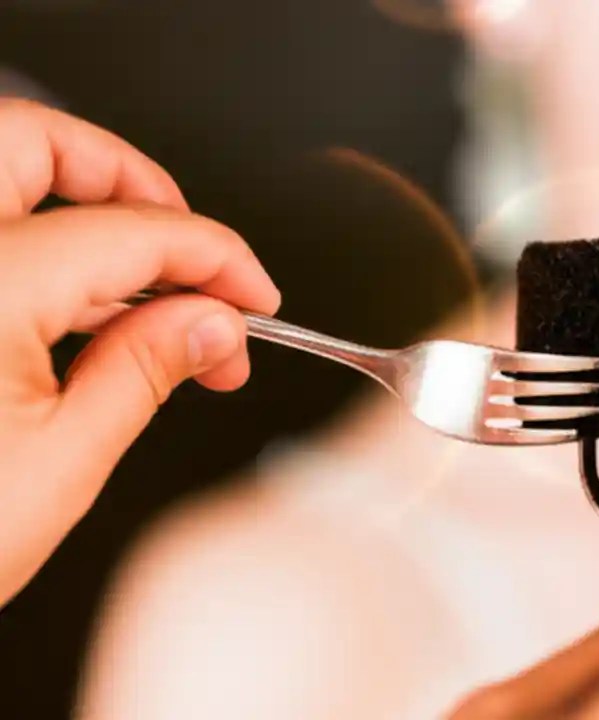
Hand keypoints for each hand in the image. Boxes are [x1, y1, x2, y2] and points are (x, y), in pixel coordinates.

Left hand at [0, 100, 279, 606]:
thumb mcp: (62, 462)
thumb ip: (146, 371)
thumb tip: (212, 324)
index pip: (133, 230)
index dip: (214, 256)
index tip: (254, 293)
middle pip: (37, 143)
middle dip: (130, 181)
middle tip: (187, 247)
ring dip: (83, 215)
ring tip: (149, 300)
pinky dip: (36, 253)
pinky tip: (84, 313)